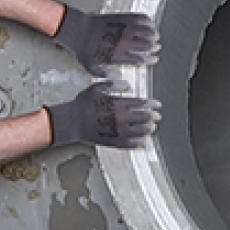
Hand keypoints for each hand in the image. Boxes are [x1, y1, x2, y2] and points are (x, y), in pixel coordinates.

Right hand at [46, 82, 160, 148]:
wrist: (72, 121)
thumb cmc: (83, 103)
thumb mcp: (96, 88)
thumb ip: (113, 85)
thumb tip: (128, 85)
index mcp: (118, 104)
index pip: (141, 104)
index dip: (152, 105)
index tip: (157, 105)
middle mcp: (120, 118)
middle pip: (144, 118)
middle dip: (153, 117)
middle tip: (157, 116)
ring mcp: (118, 131)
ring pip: (140, 132)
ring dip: (149, 129)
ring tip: (152, 127)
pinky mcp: (113, 142)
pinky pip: (130, 144)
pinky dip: (139, 144)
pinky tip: (144, 143)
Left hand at [55, 7, 159, 67]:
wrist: (77, 29)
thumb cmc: (83, 49)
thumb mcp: (90, 67)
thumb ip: (105, 75)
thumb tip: (120, 78)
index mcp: (118, 56)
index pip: (140, 59)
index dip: (150, 59)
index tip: (155, 58)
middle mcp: (123, 43)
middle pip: (147, 46)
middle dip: (154, 47)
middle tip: (156, 46)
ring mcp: (123, 29)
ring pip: (147, 32)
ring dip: (153, 34)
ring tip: (154, 35)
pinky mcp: (122, 18)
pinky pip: (141, 18)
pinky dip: (148, 21)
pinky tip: (148, 23)